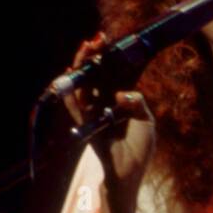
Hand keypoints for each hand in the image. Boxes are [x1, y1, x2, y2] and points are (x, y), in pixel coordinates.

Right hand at [60, 32, 155, 204]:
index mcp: (119, 100)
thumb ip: (136, 103)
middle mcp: (104, 103)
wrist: (130, 172)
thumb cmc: (140, 147)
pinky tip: (67, 77)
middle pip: (95, 75)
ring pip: (83, 85)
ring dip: (82, 68)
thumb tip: (121, 94)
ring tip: (84, 50)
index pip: (112, 73)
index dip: (109, 58)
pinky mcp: (85, 125)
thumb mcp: (145, 120)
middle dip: (93, 57)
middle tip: (95, 40)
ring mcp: (93, 113)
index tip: (108, 41)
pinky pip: (74, 107)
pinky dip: (69, 93)